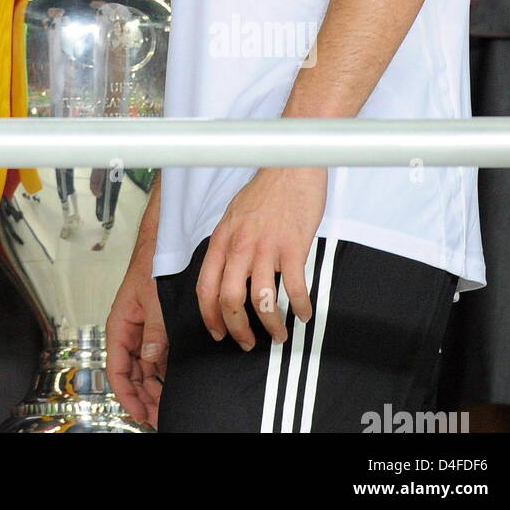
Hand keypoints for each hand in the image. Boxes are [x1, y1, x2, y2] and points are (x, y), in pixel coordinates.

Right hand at [107, 256, 166, 426]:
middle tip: (159, 416)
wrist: (162, 244)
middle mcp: (128, 332)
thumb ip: (153, 331)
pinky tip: (172, 384)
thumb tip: (151, 359)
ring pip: (143, 369)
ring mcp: (141, 332)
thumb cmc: (151, 263)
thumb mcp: (153, 300)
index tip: (141, 413)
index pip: (117, 370)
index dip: (128, 396)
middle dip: (142, 397)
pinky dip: (161, 374)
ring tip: (165, 405)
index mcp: (120, 325)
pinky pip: (155, 358)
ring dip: (152, 388)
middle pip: (130, 375)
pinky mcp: (155, 329)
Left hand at [196, 166, 326, 349]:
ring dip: (270, 324)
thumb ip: (229, 245)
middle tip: (248, 343)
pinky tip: (304, 314)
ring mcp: (266, 246)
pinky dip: (299, 307)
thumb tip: (227, 275)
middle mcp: (239, 245)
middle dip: (237, 329)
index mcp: (222, 239)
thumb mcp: (233, 217)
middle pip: (229, 299)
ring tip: (279, 334)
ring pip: (260, 299)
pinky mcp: (293, 246)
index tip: (218, 332)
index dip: (209, 316)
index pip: (205, 287)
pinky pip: (294, 287)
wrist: (289, 166)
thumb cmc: (264, 192)